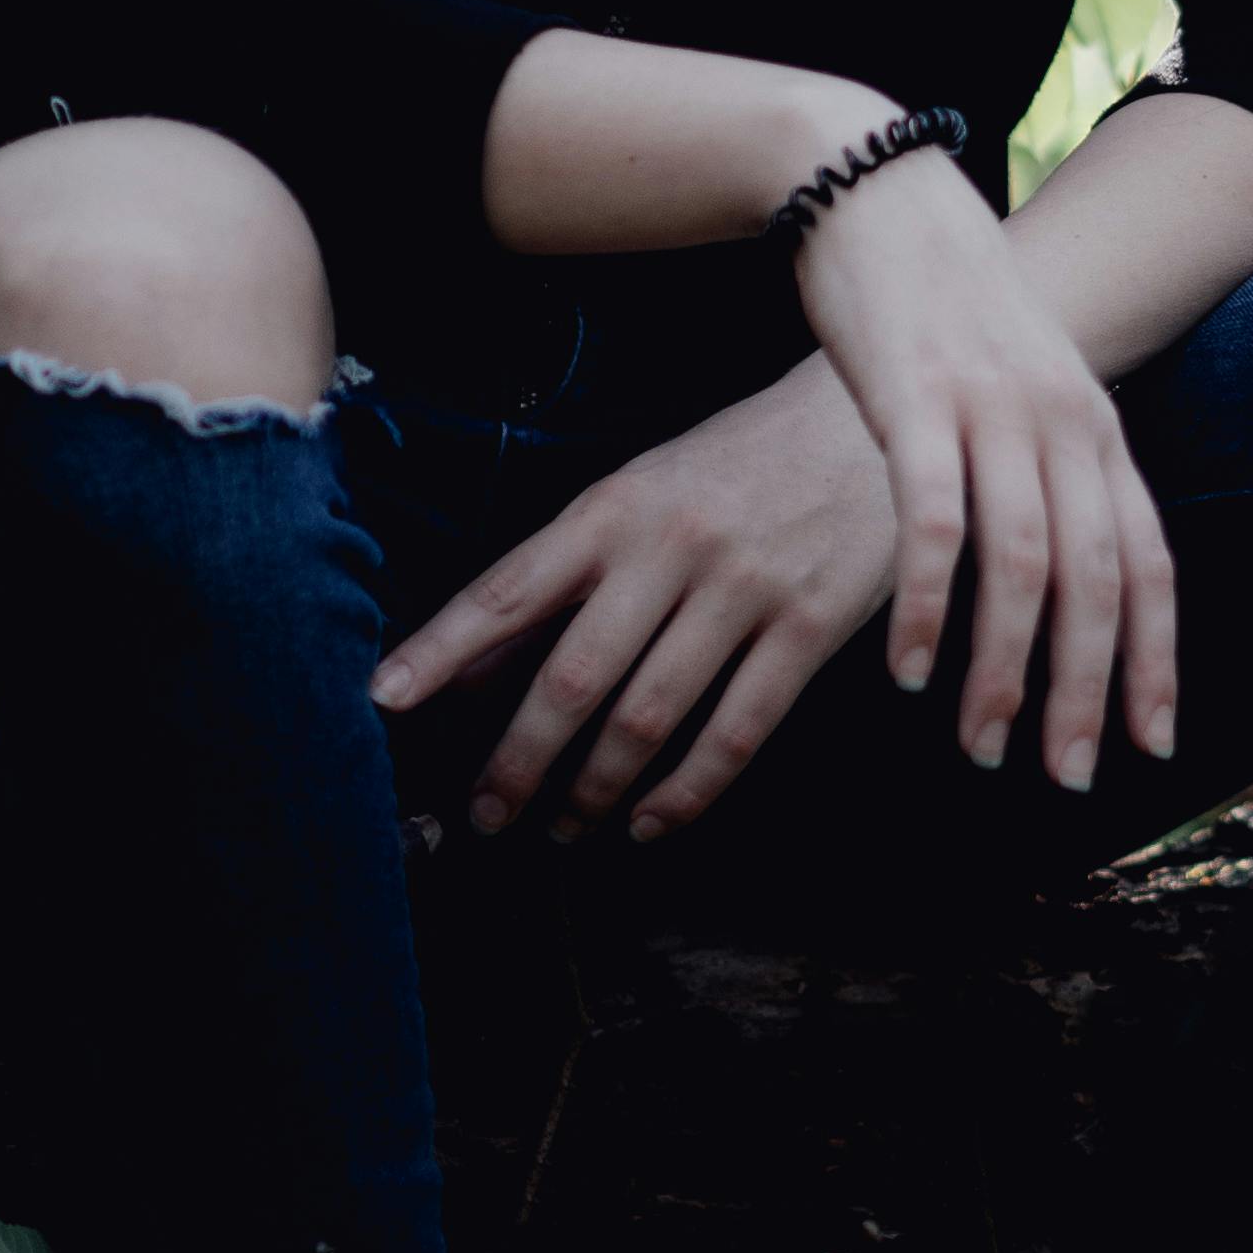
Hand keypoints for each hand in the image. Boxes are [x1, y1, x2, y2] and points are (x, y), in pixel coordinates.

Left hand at [369, 361, 900, 841]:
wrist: (870, 423)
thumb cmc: (739, 462)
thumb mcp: (648, 488)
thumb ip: (579, 568)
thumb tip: (485, 658)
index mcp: (614, 508)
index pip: (508, 590)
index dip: (441, 650)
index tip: (382, 701)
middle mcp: (669, 549)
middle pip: (573, 677)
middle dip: (518, 760)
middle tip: (483, 815)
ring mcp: (742, 590)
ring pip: (648, 716)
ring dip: (595, 790)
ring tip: (563, 828)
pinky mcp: (808, 628)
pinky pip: (736, 732)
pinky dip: (686, 792)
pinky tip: (650, 821)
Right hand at [788, 141, 1176, 793]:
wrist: (878, 199)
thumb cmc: (941, 310)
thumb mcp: (1019, 389)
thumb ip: (1045, 472)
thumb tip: (1058, 575)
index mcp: (1094, 427)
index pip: (1148, 563)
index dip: (1155, 659)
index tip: (1150, 744)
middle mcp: (1063, 423)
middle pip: (1096, 581)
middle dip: (1086, 691)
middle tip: (1065, 776)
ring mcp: (994, 410)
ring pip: (1024, 565)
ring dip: (1005, 669)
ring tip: (982, 745)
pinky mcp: (919, 399)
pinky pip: (934, 524)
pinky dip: (930, 606)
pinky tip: (911, 670)